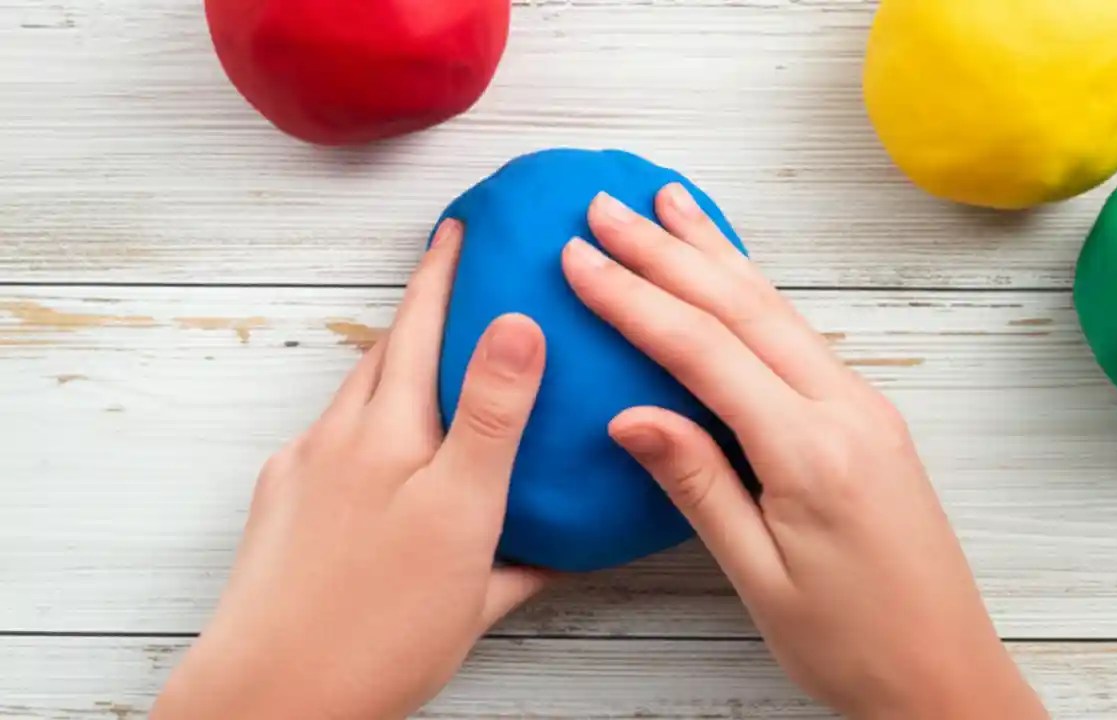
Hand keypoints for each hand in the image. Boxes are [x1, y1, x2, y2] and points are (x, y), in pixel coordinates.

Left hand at [154, 220, 550, 719]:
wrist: (269, 700)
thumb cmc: (378, 627)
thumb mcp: (464, 523)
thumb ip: (495, 423)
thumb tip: (520, 331)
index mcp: (391, 437)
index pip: (421, 328)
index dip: (442, 274)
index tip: (458, 228)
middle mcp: (341, 443)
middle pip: (385, 356)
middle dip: (420, 315)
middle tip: (457, 284)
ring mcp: (305, 478)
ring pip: (361, 402)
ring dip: (396, 371)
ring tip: (438, 371)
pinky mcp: (284, 512)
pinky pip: (338, 445)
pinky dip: (371, 428)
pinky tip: (398, 465)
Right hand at [561, 187, 1047, 719]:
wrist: (946, 674)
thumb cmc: (852, 643)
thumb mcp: (760, 578)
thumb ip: (698, 486)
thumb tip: (630, 416)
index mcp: (812, 452)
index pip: (705, 351)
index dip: (635, 300)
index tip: (579, 259)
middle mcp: (846, 411)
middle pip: (743, 308)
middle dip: (669, 252)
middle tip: (607, 206)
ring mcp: (865, 408)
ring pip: (778, 310)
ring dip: (715, 255)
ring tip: (668, 206)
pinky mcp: (869, 418)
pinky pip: (800, 336)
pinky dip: (754, 293)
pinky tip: (731, 273)